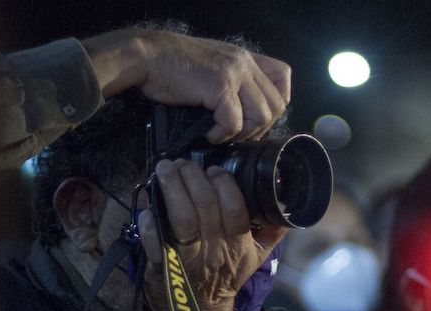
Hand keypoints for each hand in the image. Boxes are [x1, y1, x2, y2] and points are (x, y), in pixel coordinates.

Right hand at [82, 28, 289, 142]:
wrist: (147, 57)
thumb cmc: (172, 66)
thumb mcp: (212, 67)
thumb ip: (233, 82)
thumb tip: (246, 112)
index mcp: (245, 57)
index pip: (283, 78)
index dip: (276, 104)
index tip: (256, 117)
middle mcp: (244, 63)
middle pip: (277, 104)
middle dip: (260, 127)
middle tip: (237, 134)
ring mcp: (234, 73)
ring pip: (262, 115)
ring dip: (243, 133)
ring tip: (222, 133)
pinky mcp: (219, 86)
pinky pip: (235, 122)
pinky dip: (223, 134)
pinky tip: (209, 133)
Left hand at [139, 158, 287, 310]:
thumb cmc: (228, 276)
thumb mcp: (257, 257)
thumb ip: (272, 231)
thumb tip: (285, 204)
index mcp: (238, 245)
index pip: (235, 208)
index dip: (224, 184)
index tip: (215, 169)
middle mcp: (214, 250)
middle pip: (204, 206)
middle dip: (193, 176)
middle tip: (183, 162)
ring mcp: (188, 259)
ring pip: (181, 218)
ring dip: (171, 189)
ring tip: (166, 169)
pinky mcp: (164, 267)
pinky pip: (156, 242)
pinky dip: (150, 222)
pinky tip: (148, 206)